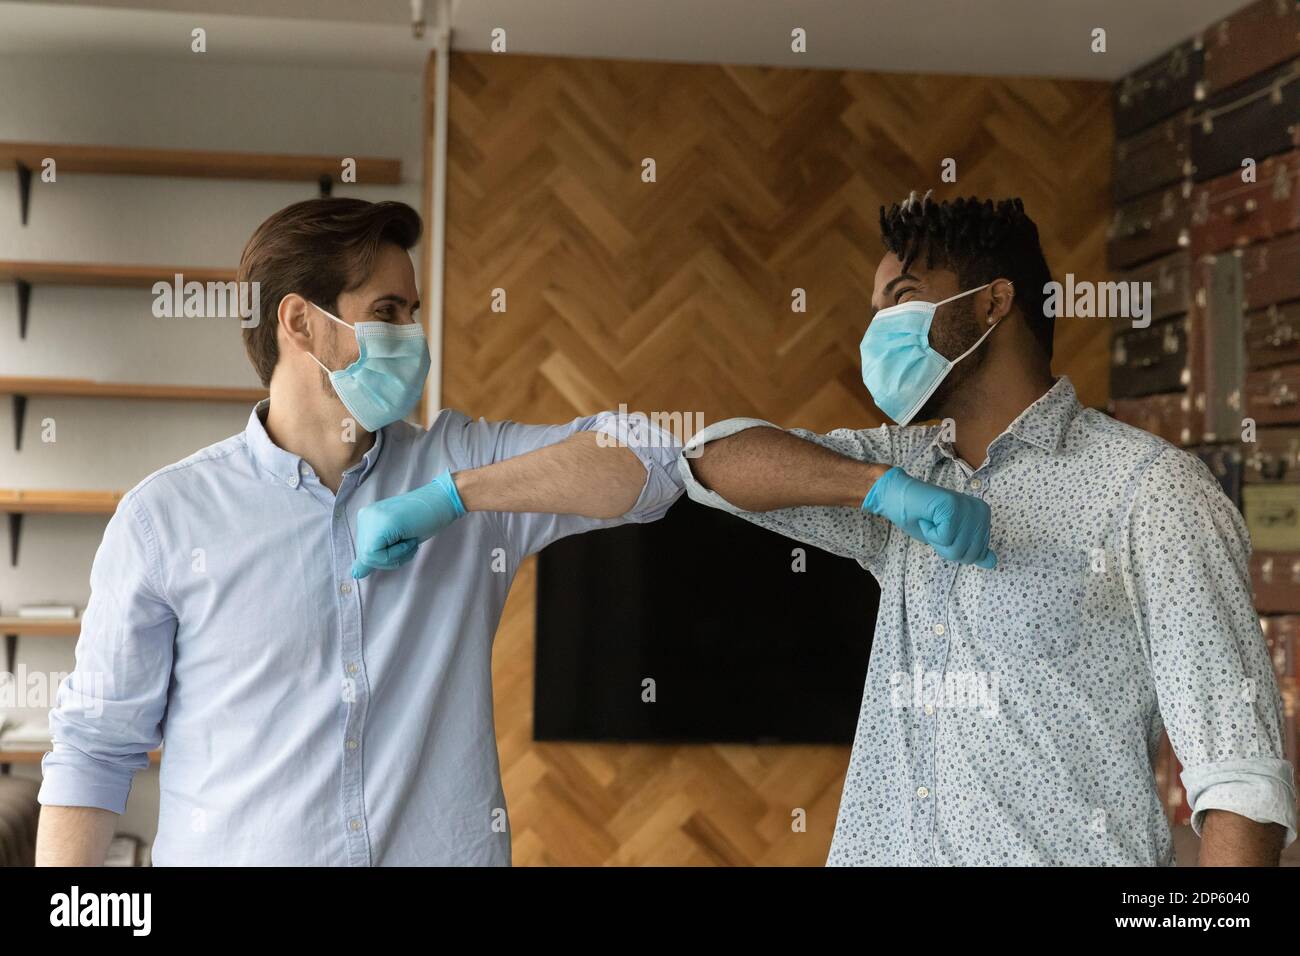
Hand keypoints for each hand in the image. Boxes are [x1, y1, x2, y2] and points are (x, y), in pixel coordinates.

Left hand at [351, 469, 466, 578]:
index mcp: (367, 518)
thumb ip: (376, 555)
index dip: (386, 556)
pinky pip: (379, 556)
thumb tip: (354, 574)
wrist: (442, 501)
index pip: (365, 552)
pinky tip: (408, 537)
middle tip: (408, 541)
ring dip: (396, 556)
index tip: (402, 539)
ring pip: (371, 559)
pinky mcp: (379, 525)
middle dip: (391, 558)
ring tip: (409, 538)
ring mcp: (370, 519)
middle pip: (367, 557)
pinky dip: (398, 553)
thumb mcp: (397, 540)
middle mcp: (364, 517)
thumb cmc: (425, 519)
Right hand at [862, 466, 996, 566]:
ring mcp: (967, 507)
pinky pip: (944, 538)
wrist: (897, 498)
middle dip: (945, 548)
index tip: (944, 531)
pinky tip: (927, 518)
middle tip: (936, 528)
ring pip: (956, 549)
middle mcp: (981, 510)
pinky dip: (929, 533)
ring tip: (931, 522)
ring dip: (936, 541)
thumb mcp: (951, 539)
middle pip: (969, 555)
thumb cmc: (923, 519)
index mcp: (984, 517)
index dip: (955, 551)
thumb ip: (972, 549)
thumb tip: (992, 563)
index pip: (978, 554)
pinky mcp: (952, 505)